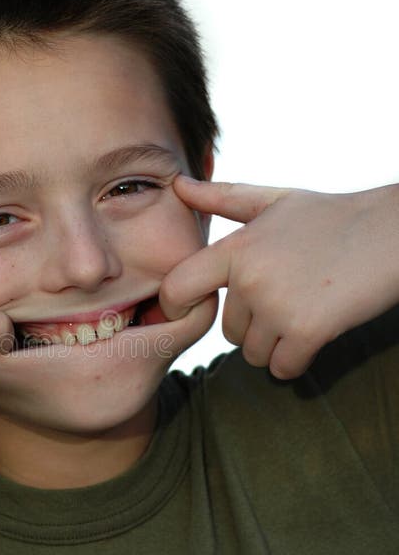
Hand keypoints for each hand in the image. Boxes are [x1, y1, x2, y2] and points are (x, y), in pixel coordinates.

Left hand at [160, 176, 398, 378]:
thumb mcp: (274, 200)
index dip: (178, 306)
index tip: (196, 307)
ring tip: (301, 313)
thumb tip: (177, 186)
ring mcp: (277, 307)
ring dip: (274, 345)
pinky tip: (313, 336)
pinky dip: (295, 361)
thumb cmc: (332, 216)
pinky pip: (282, 368)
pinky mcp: (307, 332)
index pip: (177, 289)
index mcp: (236, 249)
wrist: (392, 233)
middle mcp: (249, 280)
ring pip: (252, 353)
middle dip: (252, 325)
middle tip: (285, 301)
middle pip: (227, 331)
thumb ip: (222, 198)